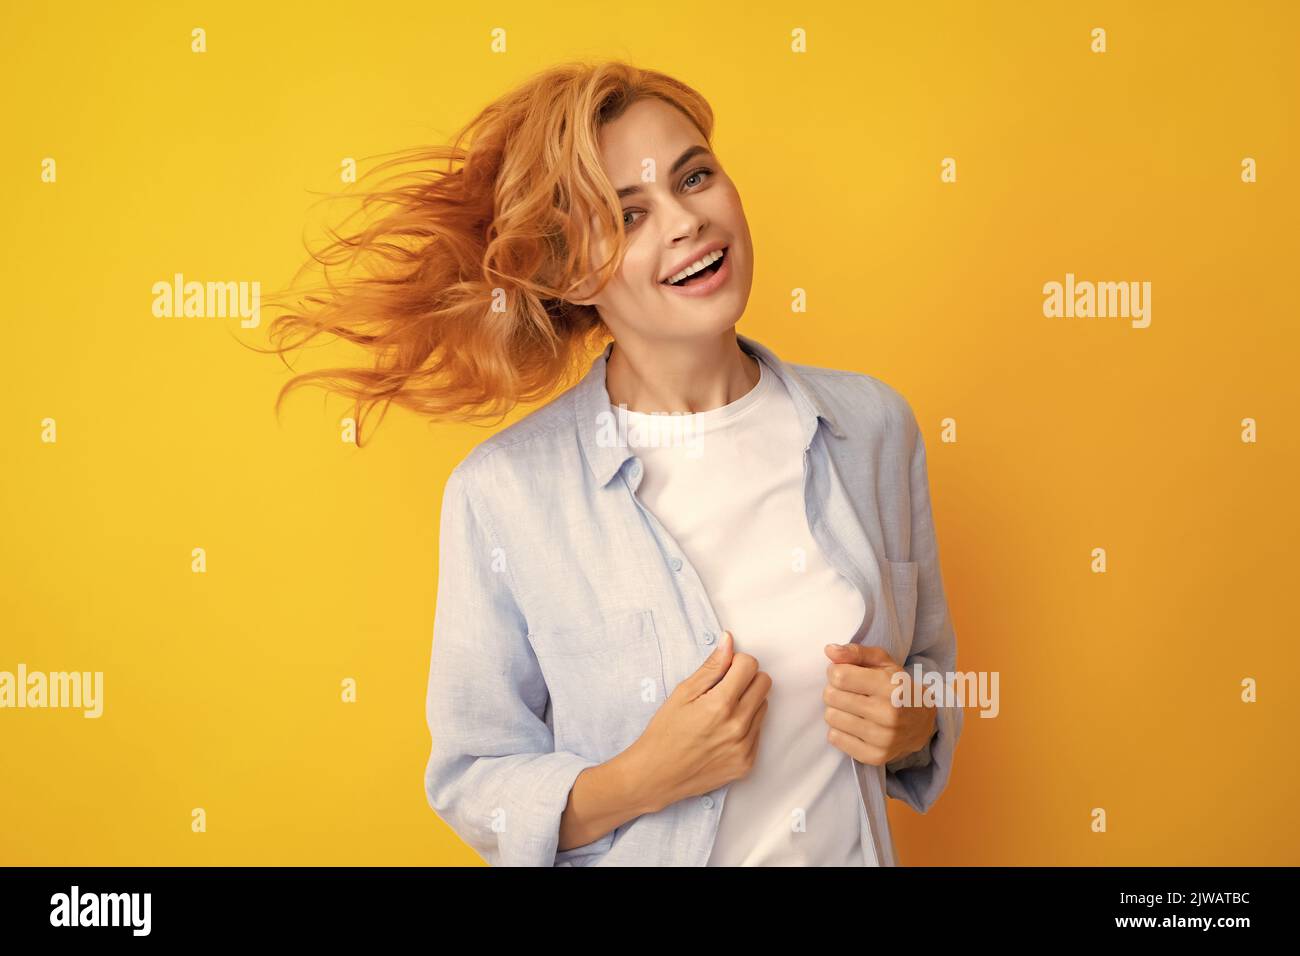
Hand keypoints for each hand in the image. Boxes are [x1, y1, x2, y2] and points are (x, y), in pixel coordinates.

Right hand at [626, 630, 771, 811]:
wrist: (656, 776)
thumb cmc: (664, 732)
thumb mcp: (682, 693)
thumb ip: (711, 667)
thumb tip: (729, 641)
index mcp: (721, 704)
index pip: (751, 665)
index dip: (736, 662)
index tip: (724, 670)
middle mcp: (738, 726)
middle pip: (764, 683)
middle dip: (746, 679)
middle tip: (724, 688)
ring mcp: (745, 747)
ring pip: (763, 707)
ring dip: (747, 703)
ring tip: (720, 713)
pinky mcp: (747, 763)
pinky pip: (758, 732)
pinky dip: (745, 727)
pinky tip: (722, 733)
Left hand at [822, 642, 935, 766]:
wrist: (923, 723)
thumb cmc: (897, 686)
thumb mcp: (883, 662)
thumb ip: (856, 652)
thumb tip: (829, 650)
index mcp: (891, 687)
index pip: (839, 676)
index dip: (835, 671)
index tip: (844, 673)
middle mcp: (888, 714)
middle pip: (831, 696)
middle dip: (835, 689)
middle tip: (848, 691)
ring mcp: (882, 739)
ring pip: (831, 717)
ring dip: (836, 709)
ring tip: (852, 707)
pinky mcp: (874, 756)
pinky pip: (834, 738)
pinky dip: (839, 729)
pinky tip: (853, 724)